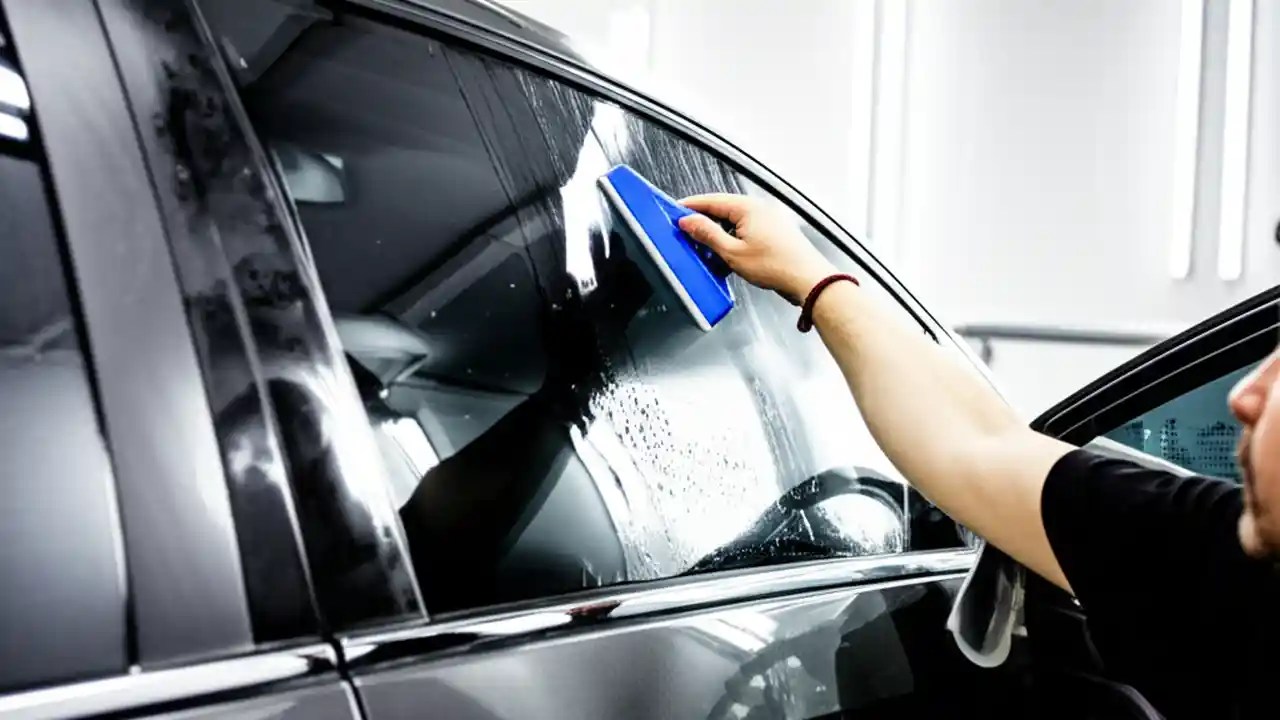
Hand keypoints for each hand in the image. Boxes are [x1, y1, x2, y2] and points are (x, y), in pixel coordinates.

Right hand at [678, 194, 837, 304]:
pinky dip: (734, 240)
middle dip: (704, 222)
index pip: (711, 200)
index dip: (691, 206)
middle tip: (687, 234)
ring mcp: (769, 219)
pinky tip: (728, 256)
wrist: (808, 280)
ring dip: (719, 234)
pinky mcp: (774, 233)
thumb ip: (708, 234)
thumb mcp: (732, 252)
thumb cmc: (777, 266)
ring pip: (734, 222)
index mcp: (748, 207)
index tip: (676, 211)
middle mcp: (760, 208)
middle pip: (722, 210)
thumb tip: (689, 222)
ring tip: (708, 251)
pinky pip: (746, 231)